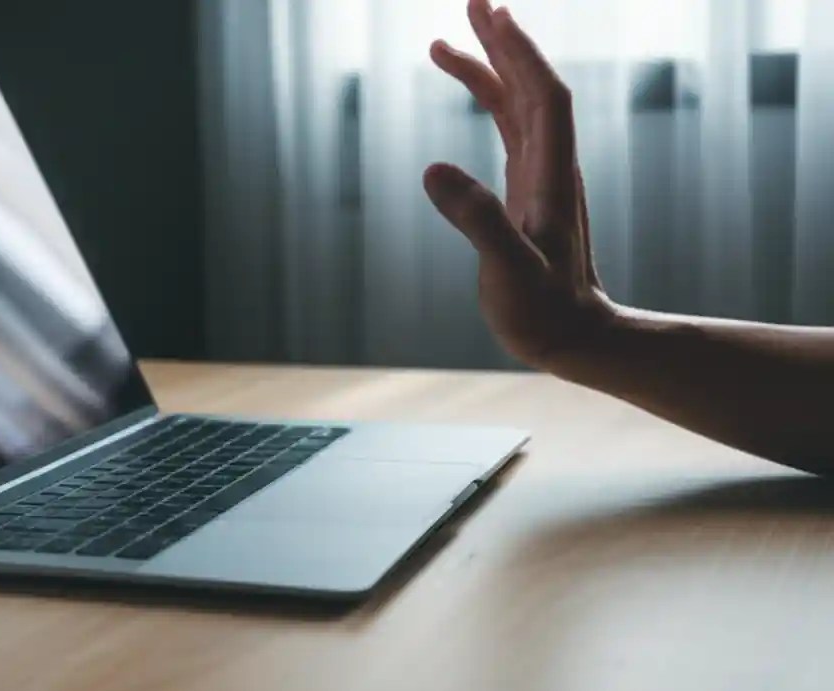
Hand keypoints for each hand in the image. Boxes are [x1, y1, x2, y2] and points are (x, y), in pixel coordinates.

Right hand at [423, 0, 616, 370]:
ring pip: (516, 106)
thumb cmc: (544, 313)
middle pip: (530, 88)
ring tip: (442, 43)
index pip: (542, 97)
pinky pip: (508, 131)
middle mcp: (550, 168)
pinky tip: (468, 94)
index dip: (520, 54)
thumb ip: (477, 220)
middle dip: (503, 43)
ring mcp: (539, 178)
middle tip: (473, 1)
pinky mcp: (526, 193)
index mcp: (551, 177)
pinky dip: (487, 103)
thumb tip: (432, 167)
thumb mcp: (508, 272)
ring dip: (489, 68)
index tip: (493, 17)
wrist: (575, 339)